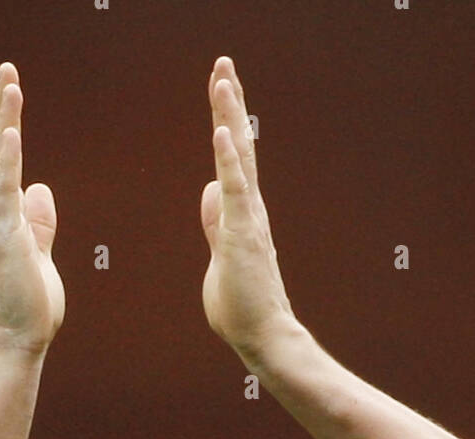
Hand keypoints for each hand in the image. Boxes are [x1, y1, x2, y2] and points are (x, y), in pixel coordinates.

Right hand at [0, 62, 64, 353]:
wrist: (18, 341)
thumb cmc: (28, 306)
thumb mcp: (40, 254)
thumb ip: (39, 223)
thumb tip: (40, 189)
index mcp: (1, 217)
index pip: (3, 161)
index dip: (6, 124)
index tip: (11, 90)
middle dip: (0, 108)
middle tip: (7, 68)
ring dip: (3, 121)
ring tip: (9, 83)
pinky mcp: (3, 238)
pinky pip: (3, 191)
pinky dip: (6, 159)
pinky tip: (10, 130)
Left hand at [201, 56, 295, 359]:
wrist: (264, 338)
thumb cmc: (243, 308)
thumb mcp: (221, 259)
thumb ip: (215, 226)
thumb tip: (210, 194)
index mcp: (242, 215)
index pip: (232, 159)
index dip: (226, 121)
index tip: (220, 87)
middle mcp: (250, 210)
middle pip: (240, 146)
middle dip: (229, 104)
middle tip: (223, 64)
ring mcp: (249, 221)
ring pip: (240, 158)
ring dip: (229, 116)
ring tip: (223, 77)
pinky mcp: (243, 235)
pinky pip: (235, 189)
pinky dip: (229, 158)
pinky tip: (222, 129)